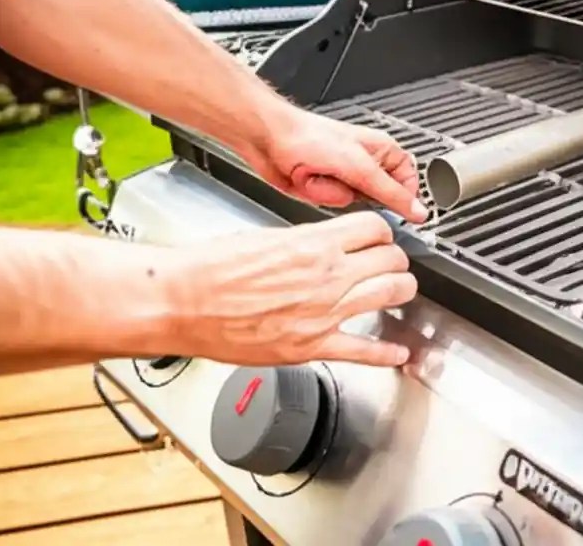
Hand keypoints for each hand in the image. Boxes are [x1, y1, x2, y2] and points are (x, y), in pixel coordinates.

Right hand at [163, 212, 416, 366]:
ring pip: (390, 294)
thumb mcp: (267, 237)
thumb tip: (324, 246)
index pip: (374, 229)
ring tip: (400, 291)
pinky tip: (397, 352)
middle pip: (391, 260)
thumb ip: (304, 243)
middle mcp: (326, 276)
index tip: (379, 238)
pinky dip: (387, 353)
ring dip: (400, 290)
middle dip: (394, 260)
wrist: (182, 301)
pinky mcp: (311, 347)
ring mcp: (324, 313)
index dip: (380, 233)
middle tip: (392, 263)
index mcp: (314, 244)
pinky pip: (364, 351)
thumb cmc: (210, 269)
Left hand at [238, 108, 428, 222]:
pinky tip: (310, 180)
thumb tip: (419, 211)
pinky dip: (318, 195)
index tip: (397, 210)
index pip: (408, 184)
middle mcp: (365, 164)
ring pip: (352, 204)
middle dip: (359, 194)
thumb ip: (392, 193)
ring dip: (334, 193)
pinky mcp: (324, 188)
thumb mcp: (360, 168)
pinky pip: (331, 204)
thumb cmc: (309, 137)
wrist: (268, 140)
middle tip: (346, 179)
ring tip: (322, 175)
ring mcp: (344, 177)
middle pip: (378, 198)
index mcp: (383, 151)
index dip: (402, 198)